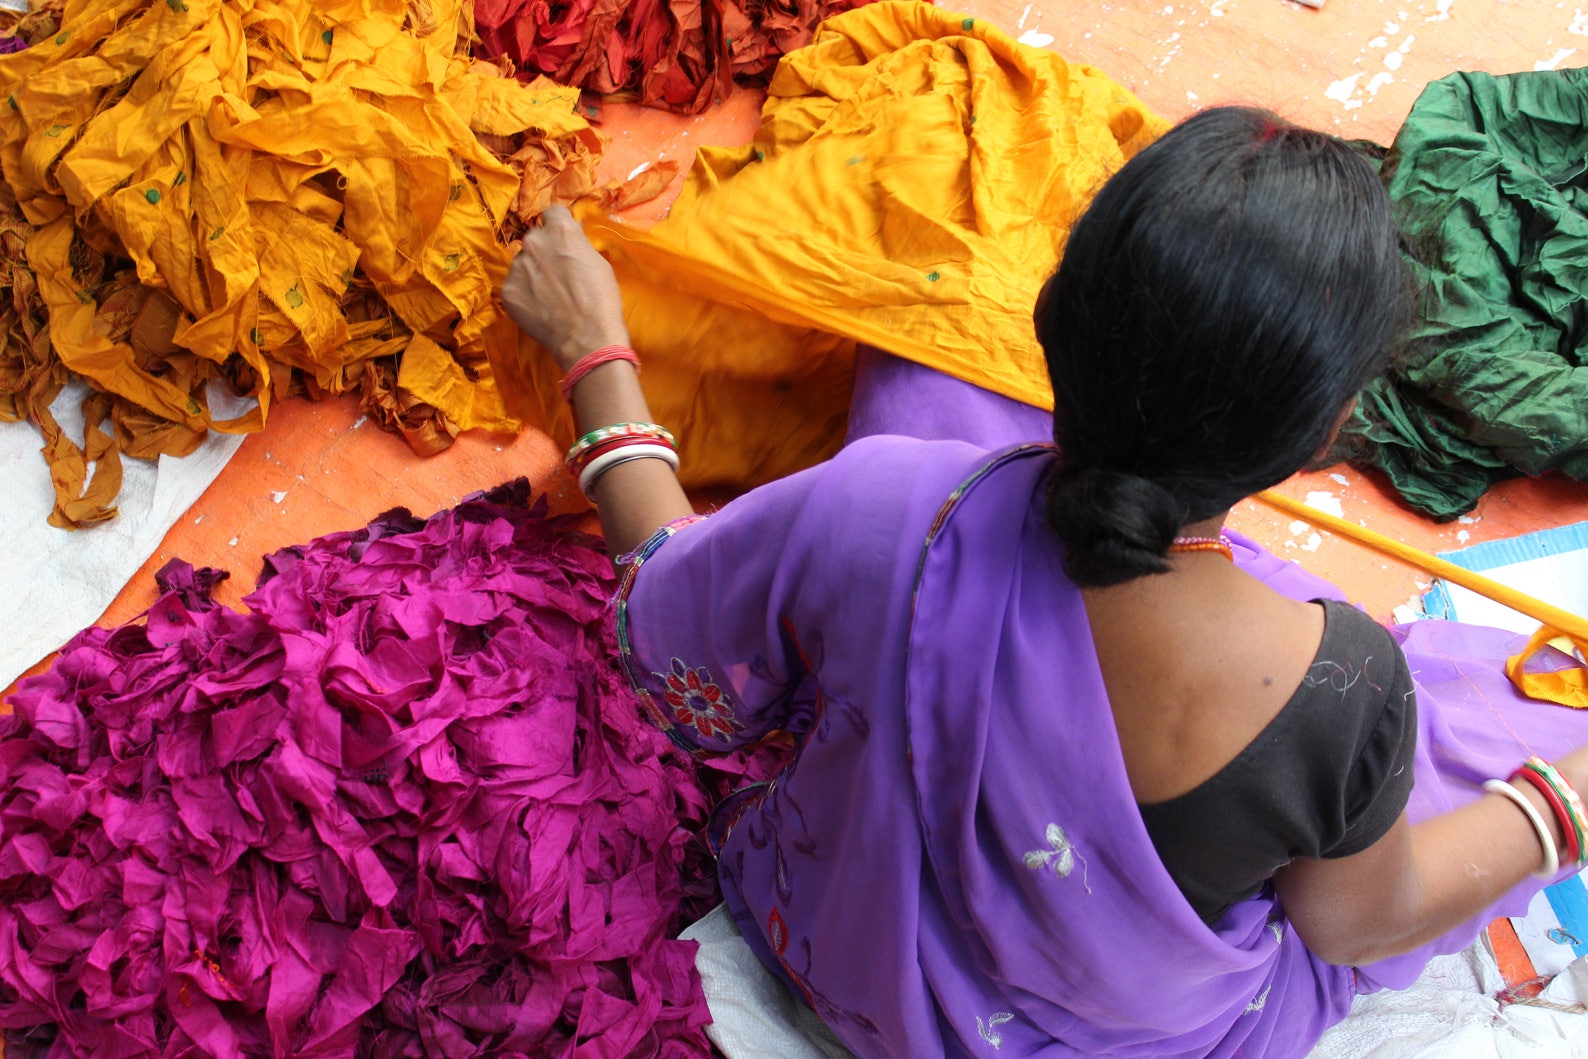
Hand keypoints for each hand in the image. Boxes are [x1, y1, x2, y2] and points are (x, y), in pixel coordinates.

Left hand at [501, 206, 629, 371]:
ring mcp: (517, 266)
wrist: (587, 338)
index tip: (561, 238)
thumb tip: (569, 239)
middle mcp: (534, 242)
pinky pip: (515, 285)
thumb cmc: (601, 301)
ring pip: (523, 262)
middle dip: (544, 250)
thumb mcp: (598, 263)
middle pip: (535, 238)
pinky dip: (525, 293)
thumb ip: (577, 245)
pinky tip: (540, 307)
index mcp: (560, 230)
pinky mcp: (508, 290)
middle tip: (557, 272)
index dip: (558, 226)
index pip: (552, 212)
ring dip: (533, 272)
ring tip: (549, 295)